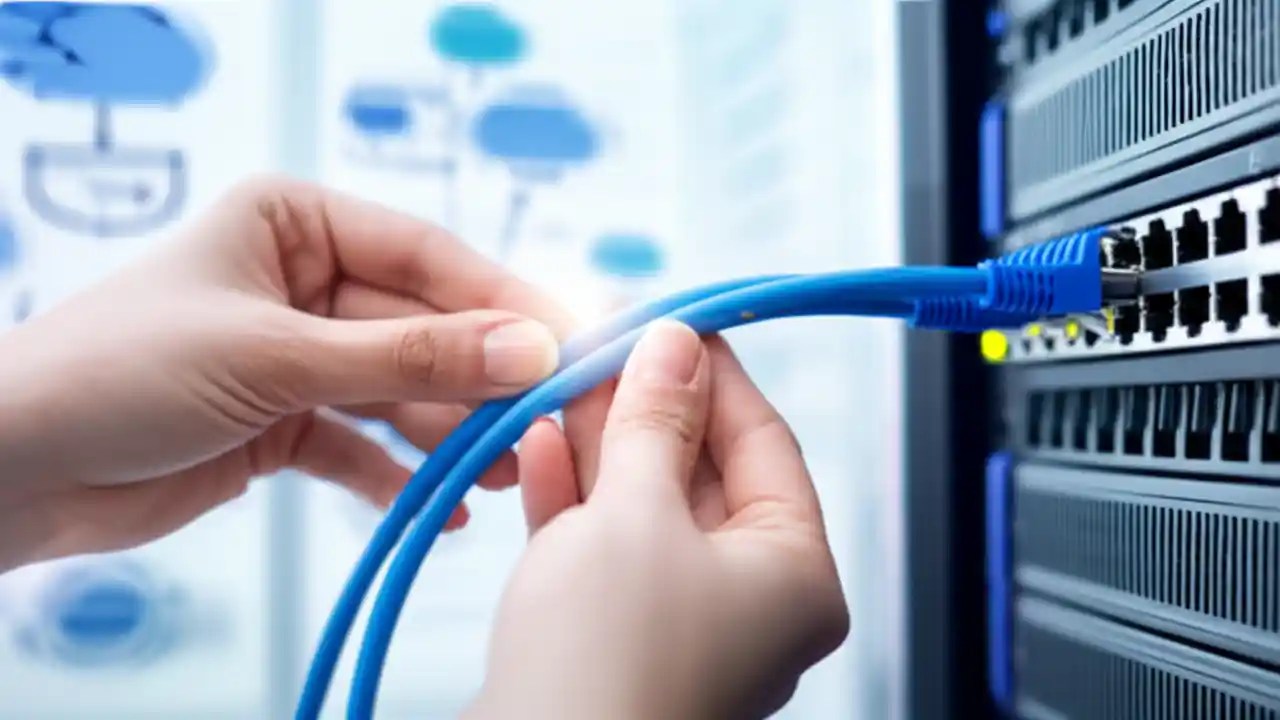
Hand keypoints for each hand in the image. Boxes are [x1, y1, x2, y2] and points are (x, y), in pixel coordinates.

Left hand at [0, 176, 569, 570]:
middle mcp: (304, 280)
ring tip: (508, 473)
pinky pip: (363, 443)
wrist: (16, 469)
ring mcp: (298, 353)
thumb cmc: (126, 373)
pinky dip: (400, 474)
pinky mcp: (285, 420)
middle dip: (479, 380)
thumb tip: (528, 349)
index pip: (425, 256)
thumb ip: (408, 356)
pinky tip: (446, 506)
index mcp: (296, 222)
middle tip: (547, 423)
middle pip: (421, 327)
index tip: (567, 346)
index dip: (500, 303)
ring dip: (450, 432)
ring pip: (400, 388)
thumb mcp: (277, 356)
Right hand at [468, 322, 849, 719]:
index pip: (765, 445)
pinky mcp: (611, 640)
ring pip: (643, 508)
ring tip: (562, 383)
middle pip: (700, 472)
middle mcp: (745, 603)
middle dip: (647, 406)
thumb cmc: (611, 667)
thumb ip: (656, 422)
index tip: (675, 322)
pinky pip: (600, 551)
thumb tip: (676, 345)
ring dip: (602, 446)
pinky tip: (540, 448)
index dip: (716, 376)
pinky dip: (571, 500)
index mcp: (792, 576)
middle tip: (603, 344)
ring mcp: (675, 624)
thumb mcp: (638, 515)